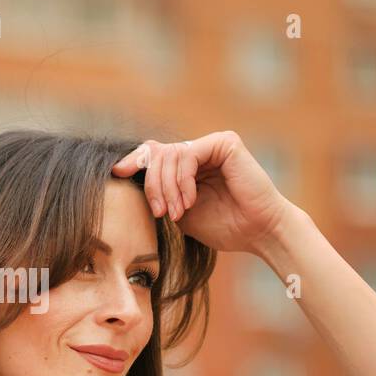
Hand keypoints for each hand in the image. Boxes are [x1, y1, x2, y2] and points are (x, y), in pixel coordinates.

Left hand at [111, 131, 292, 253]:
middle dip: (152, 185)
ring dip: (167, 188)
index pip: (154, 154)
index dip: (134, 161)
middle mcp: (199, 151)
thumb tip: (128, 176)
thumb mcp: (179, 211)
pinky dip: (183, 180)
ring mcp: (212, 144)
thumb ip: (160, 193)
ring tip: (176, 212)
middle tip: (160, 212)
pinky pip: (188, 155)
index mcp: (188, 166)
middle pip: (157, 154)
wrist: (258, 232)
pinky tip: (190, 201)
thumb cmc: (224, 226)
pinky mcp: (224, 142)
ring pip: (169, 155)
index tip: (117, 173)